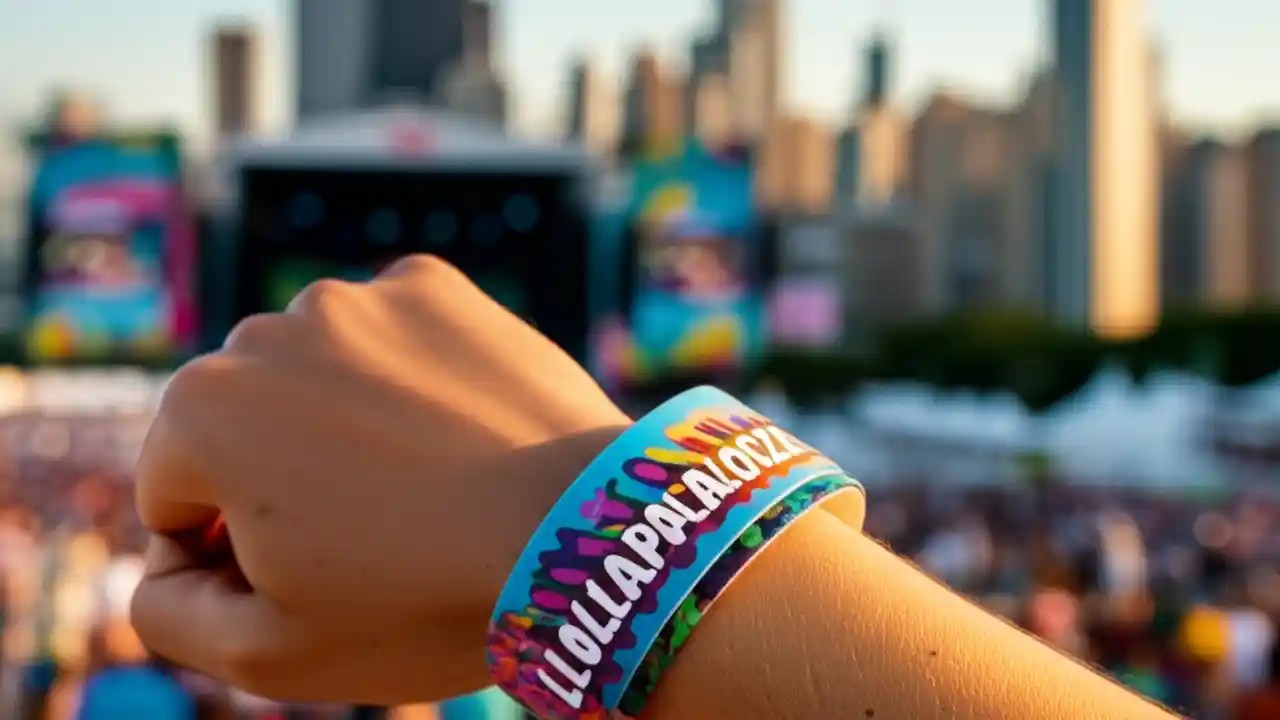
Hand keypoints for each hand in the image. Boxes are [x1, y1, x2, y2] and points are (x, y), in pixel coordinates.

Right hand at [132, 256, 630, 703]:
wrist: (584, 537)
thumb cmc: (425, 600)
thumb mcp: (268, 652)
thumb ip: (167, 609)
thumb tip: (162, 558)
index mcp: (203, 411)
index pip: (175, 496)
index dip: (230, 556)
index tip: (310, 579)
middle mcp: (269, 329)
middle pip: (244, 426)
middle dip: (280, 480)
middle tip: (369, 536)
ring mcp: (359, 298)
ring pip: (317, 377)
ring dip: (342, 424)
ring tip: (419, 485)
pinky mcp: (436, 287)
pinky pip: (391, 340)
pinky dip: (407, 379)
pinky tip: (454, 430)